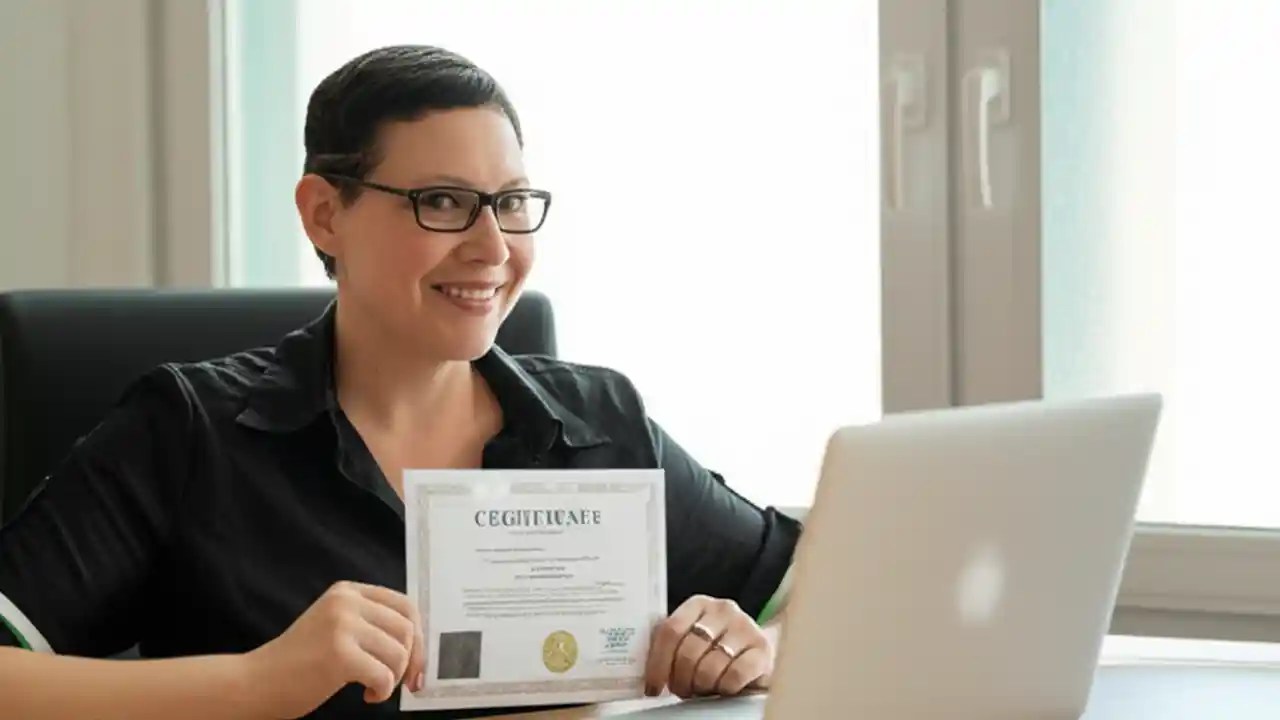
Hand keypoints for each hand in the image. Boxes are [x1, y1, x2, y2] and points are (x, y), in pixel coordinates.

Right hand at [243, 581, 425, 718]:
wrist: (256, 683)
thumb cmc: (300, 663)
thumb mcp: (337, 628)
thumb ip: (371, 625)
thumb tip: (420, 646)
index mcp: (347, 592)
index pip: (405, 605)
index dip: (419, 636)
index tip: (418, 663)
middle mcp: (345, 602)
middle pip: (406, 629)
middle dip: (412, 661)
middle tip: (403, 683)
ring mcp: (341, 626)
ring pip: (398, 653)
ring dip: (394, 678)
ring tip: (375, 688)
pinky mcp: (339, 654)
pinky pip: (384, 675)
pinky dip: (383, 691)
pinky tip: (367, 696)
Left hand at [643, 595, 772, 698]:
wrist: (758, 656)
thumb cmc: (717, 652)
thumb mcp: (693, 643)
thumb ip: (672, 647)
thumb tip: (643, 673)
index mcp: (698, 604)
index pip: (670, 630)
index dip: (658, 663)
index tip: (653, 687)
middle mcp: (723, 610)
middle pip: (688, 650)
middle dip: (680, 679)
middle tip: (681, 691)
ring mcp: (745, 627)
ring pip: (710, 666)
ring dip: (701, 686)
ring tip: (702, 689)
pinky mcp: (762, 649)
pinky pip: (734, 675)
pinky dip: (723, 688)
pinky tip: (723, 688)